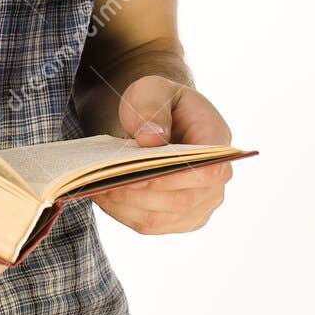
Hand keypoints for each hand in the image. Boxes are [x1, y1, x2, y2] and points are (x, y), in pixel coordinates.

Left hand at [89, 75, 233, 235]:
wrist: (157, 120)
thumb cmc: (158, 102)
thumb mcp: (153, 90)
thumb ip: (153, 109)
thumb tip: (151, 140)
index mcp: (217, 143)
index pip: (210, 171)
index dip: (177, 177)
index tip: (140, 173)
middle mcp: (215, 182)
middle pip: (182, 201)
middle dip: (141, 194)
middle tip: (107, 181)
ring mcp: (198, 206)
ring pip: (161, 219)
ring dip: (126, 206)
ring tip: (97, 187)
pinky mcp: (177, 220)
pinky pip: (148, 225)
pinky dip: (121, 213)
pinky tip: (102, 195)